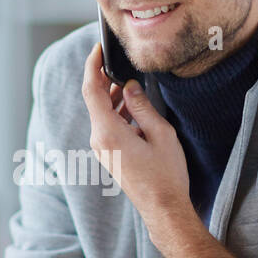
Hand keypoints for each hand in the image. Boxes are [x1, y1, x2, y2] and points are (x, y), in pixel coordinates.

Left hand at [81, 42, 191, 227]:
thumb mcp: (160, 133)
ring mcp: (102, 149)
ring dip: (112, 95)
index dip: (93, 66)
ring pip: (101, 112)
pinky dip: (116, 110)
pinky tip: (132, 105)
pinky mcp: (109, 154)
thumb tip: (130, 84)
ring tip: (129, 81)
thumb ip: (142, 106)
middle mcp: (99, 140)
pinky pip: (106, 125)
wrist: (163, 208)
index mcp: (108, 132)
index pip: (92, 90)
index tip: (98, 48)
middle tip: (116, 60)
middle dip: (104, 78)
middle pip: (94, 100)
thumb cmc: (166, 174)